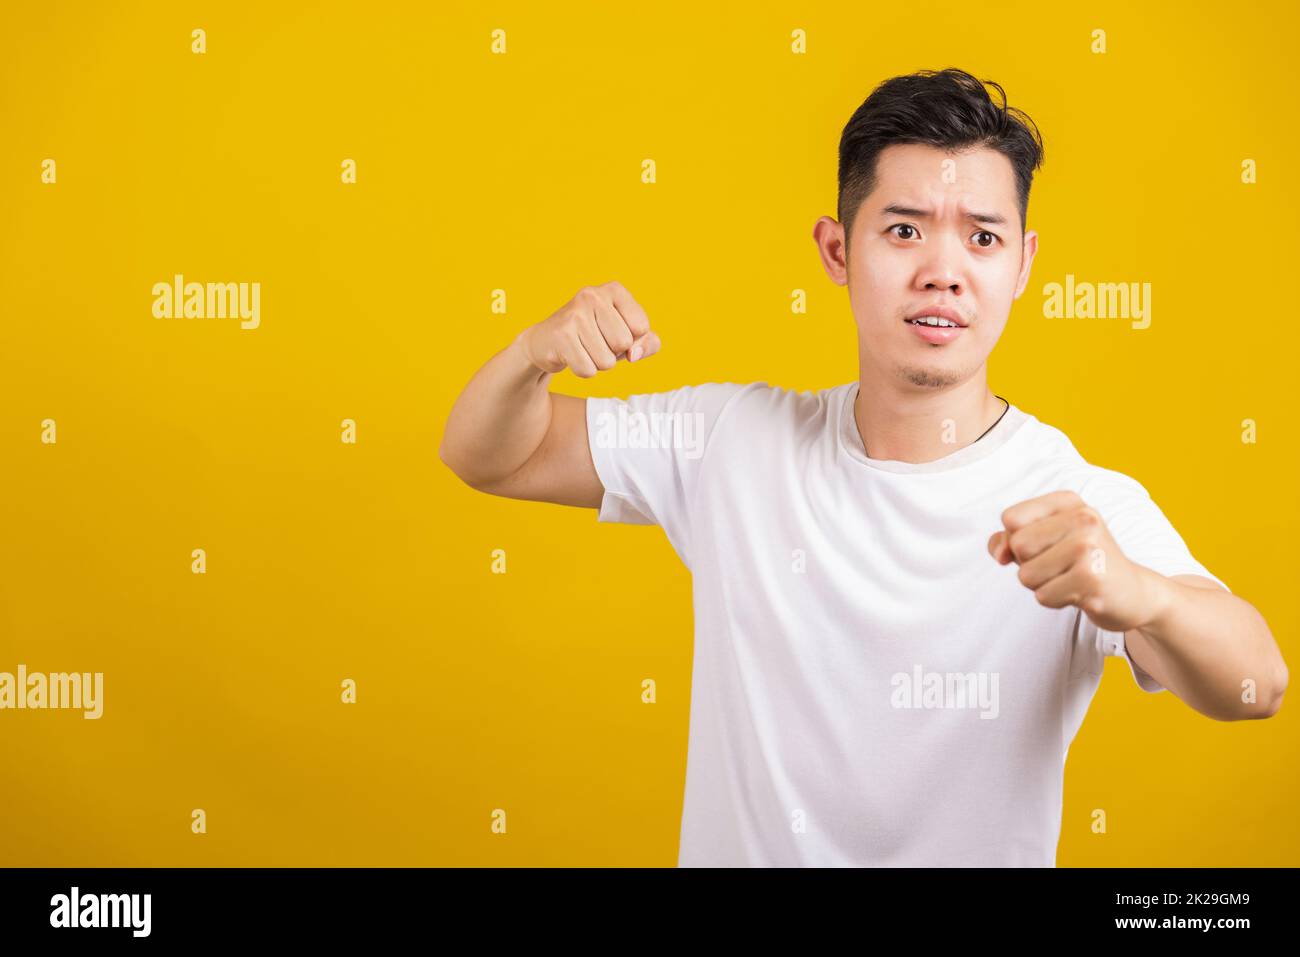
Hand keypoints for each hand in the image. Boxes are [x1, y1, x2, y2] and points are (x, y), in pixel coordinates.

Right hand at [516, 281, 661, 377]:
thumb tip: (635, 354)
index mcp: (614, 290)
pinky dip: (583, 370)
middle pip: (624, 344)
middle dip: (613, 352)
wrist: (546, 342)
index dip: (630, 339)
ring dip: (597, 363)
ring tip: (582, 348)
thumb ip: (648, 343)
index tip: (611, 332)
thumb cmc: (594, 337)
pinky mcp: (560, 335)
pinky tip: (571, 355)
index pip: (641, 327)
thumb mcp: (627, 335)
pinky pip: (588, 370)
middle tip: (594, 341)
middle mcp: (593, 295)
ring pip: (607, 361)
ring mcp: (575, 314)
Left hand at [987, 490, 1162, 632]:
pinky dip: (1055, 600)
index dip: (1017, 540)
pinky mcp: (1092, 579)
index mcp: (1069, 501)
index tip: (1045, 546)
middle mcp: (1083, 518)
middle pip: (1018, 545)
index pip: (1011, 518)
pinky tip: (1079, 593)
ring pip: (1026, 574)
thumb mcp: (1045, 541)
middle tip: (1061, 566)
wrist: (1134, 593)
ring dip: (1042, 585)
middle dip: (1029, 564)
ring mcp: (1089, 548)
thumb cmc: (1079, 564)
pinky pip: (1043, 596)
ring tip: (1070, 579)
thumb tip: (1000, 554)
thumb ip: (1007, 540)